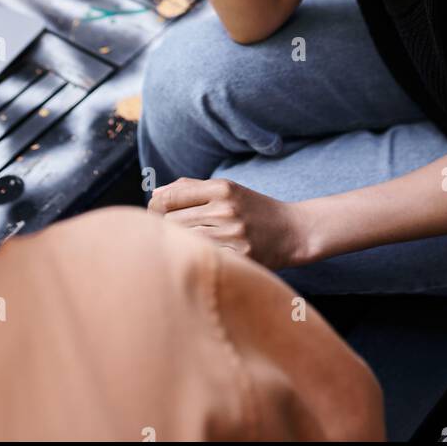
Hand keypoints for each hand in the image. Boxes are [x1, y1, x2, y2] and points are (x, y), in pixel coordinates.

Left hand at [147, 176, 307, 271]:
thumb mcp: (226, 189)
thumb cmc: (253, 209)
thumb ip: (189, 188)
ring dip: (177, 246)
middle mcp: (226, 208)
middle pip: (171, 222)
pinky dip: (195, 258)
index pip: (169, 198)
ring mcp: (233, 234)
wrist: (292, 231)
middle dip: (163, 229)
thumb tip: (154, 195)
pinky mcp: (240, 256)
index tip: (154, 216)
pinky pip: (203, 258)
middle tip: (167, 236)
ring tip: (180, 248)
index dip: (154, 208)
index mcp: (221, 188)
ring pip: (184, 242)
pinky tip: (197, 258)